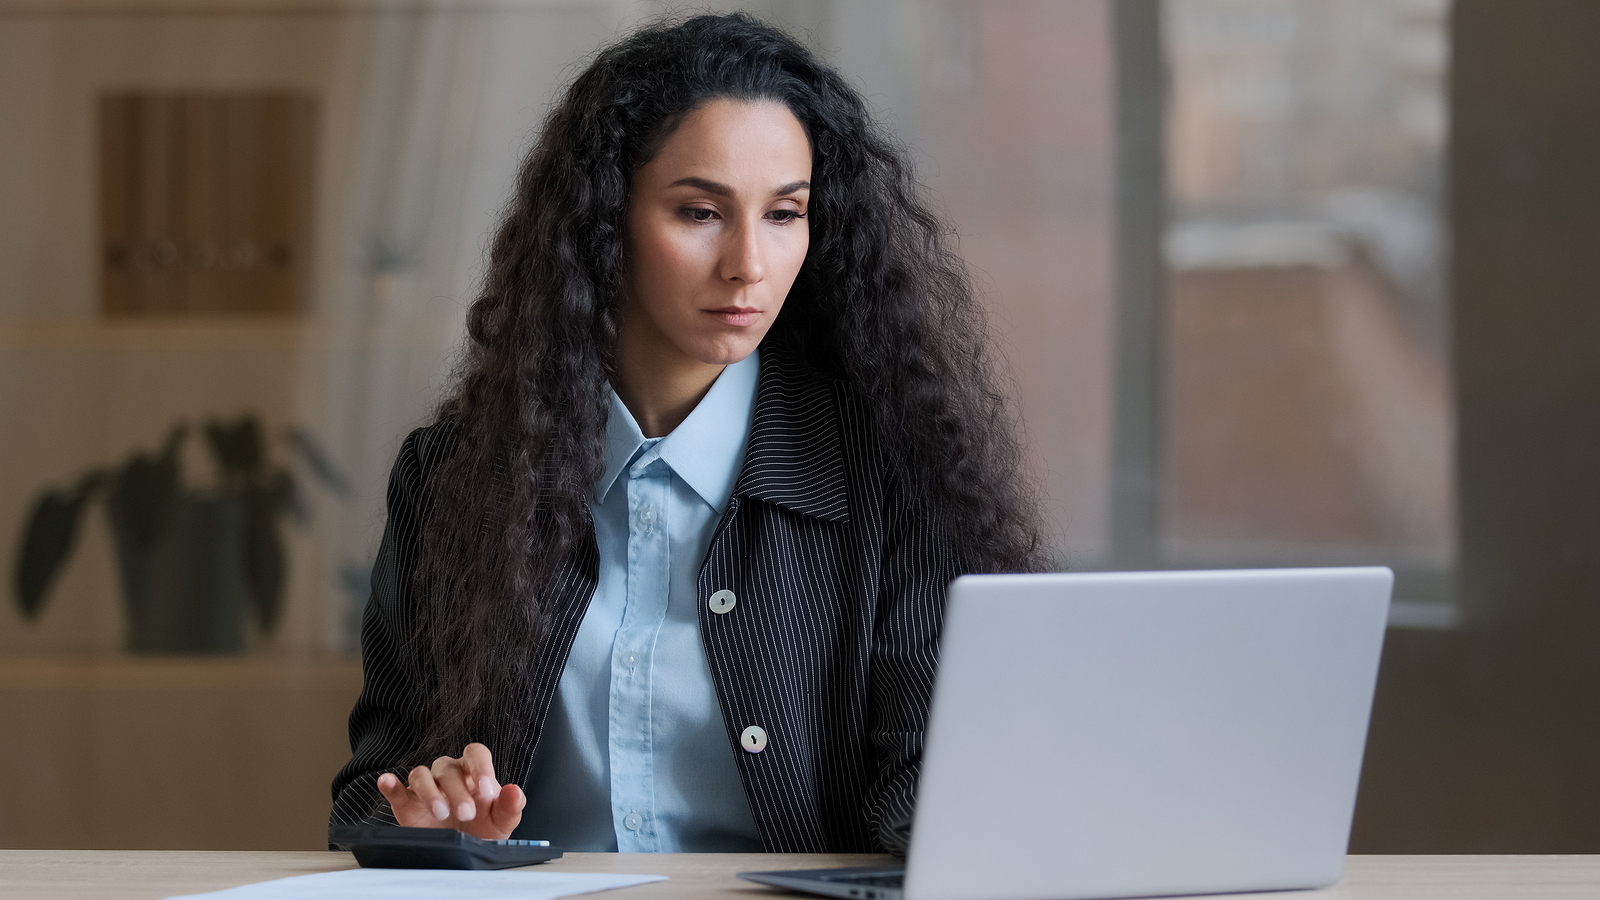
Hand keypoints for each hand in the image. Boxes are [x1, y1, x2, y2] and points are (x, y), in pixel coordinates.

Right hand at [375, 742, 525, 839]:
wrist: (461, 851)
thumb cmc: (482, 830)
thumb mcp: (501, 822)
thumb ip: (510, 806)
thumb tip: (515, 790)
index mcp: (473, 771)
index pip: (476, 753)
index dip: (481, 768)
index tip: (486, 792)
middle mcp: (448, 773)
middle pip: (448, 769)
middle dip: (458, 792)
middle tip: (466, 814)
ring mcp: (426, 786)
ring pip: (421, 774)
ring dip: (430, 792)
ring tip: (440, 812)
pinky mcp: (406, 803)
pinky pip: (396, 789)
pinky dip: (390, 784)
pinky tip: (387, 782)